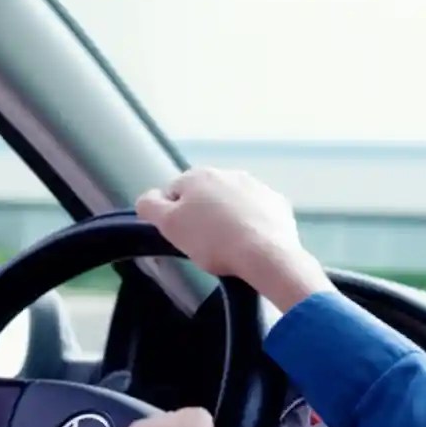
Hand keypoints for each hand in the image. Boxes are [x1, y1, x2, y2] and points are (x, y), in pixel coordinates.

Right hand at [136, 168, 333, 309]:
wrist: (266, 254)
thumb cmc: (212, 241)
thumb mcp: (169, 226)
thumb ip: (150, 207)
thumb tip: (148, 198)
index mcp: (197, 176)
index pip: (173, 193)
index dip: (172, 217)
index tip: (181, 237)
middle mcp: (227, 173)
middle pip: (204, 195)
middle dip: (202, 215)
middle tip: (204, 244)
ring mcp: (256, 186)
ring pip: (232, 202)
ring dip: (227, 217)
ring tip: (230, 245)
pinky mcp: (277, 202)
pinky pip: (257, 212)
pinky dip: (252, 223)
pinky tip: (252, 243)